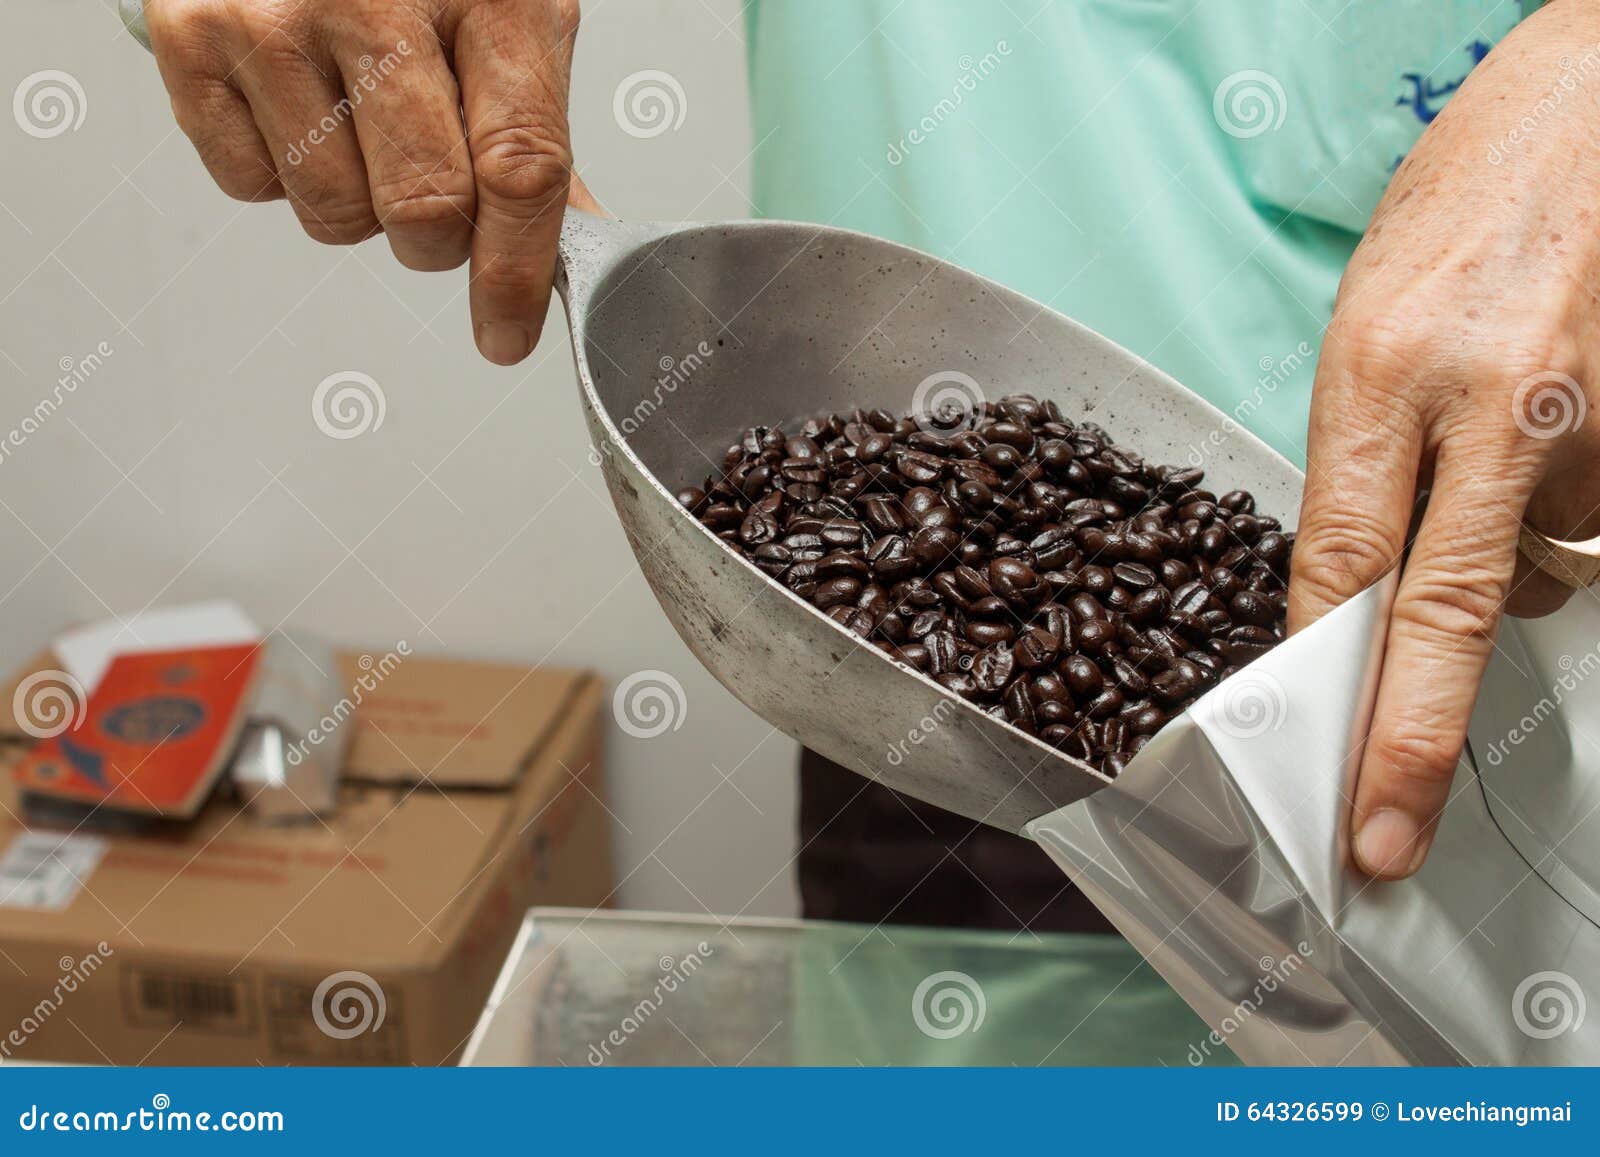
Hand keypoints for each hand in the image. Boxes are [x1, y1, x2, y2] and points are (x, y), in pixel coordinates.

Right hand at [144, 0, 598, 363]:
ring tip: (358, 121)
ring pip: (333, 214)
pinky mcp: (190, 31)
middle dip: (436, 240)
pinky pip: (250, 185)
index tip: (506, 334)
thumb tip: (570, 245)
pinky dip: (281, 169)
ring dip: (357, 203)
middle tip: (432, 197)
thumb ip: (533, 132)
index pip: (518, 168)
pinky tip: (297, 98)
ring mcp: (274, 14)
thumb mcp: (506, 14)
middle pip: (422, 210)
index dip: (514, 273)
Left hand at [1288, 2, 1599, 878]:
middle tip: (1385, 835)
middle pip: (1438, 613)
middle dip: (1408, 742)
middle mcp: (1485, 395)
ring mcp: (1595, 412)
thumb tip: (1364, 583)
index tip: (1323, 773)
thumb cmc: (1483, 186)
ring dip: (1517, 552)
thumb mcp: (1375, 311)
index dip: (1329, 686)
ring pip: (1545, 561)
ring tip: (1510, 440)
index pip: (1342, 565)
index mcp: (1378, 365)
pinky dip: (1579, 505)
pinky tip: (1567, 427)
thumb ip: (1369, 449)